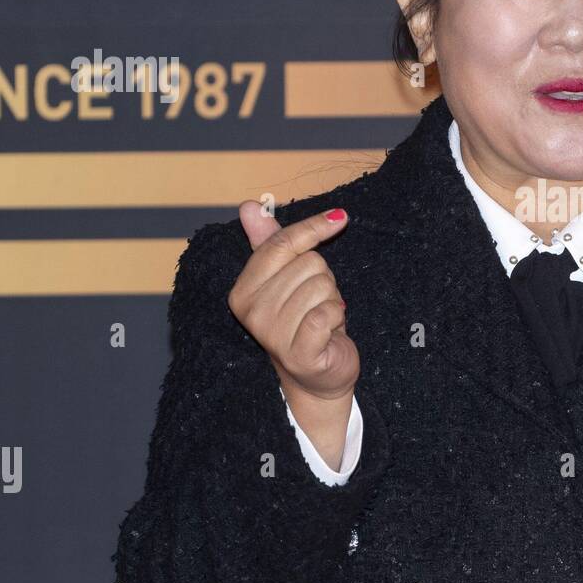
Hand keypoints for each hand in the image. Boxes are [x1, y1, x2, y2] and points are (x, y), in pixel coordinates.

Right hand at [228, 202, 359, 403]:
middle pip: (309, 264)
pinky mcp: (298, 352)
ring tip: (321, 319)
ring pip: (322, 286)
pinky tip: (328, 332)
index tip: (339, 218)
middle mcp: (251, 312)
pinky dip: (336, 317)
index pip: (282, 243)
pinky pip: (328, 312)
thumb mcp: (288, 279)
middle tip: (315, 304)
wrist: (317, 376)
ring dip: (331, 300)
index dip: (314, 228)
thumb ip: (270, 242)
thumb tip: (249, 205)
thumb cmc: (303, 322)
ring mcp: (272, 334)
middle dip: (324, 280)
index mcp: (242, 291)